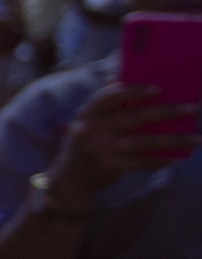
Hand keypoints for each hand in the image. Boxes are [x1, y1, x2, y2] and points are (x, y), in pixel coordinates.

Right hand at [48, 83, 200, 209]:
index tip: (158, 89)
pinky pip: (143, 162)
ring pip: (145, 142)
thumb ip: (100, 103)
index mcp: (87, 115)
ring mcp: (103, 150)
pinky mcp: (112, 167)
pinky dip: (161, 160)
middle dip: (166, 112)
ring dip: (174, 140)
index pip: (108, 97)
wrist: (68, 180)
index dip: (133, 92)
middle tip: (192, 108)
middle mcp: (93, 130)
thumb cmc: (82, 144)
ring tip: (197, 138)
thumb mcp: (84, 122)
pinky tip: (179, 157)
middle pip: (135, 118)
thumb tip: (116, 78)